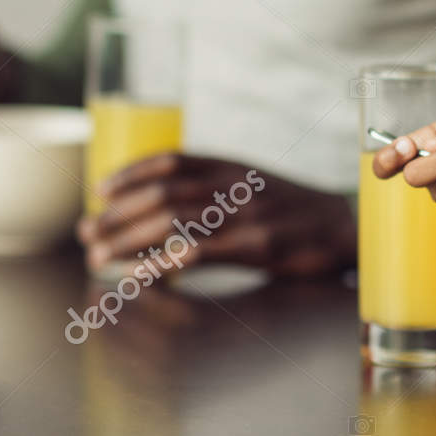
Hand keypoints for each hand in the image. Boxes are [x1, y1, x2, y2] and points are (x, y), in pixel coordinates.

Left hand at [78, 153, 353, 278]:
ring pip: (171, 220)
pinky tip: (135, 275)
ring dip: (126, 239)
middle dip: (116, 213)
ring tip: (98, 256)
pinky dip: (159, 263)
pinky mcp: (255, 245)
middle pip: (161, 192)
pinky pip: (196, 252)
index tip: (99, 189)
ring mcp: (245, 213)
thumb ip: (218, 187)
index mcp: (233, 165)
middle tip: (86, 232)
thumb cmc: (299, 212)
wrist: (348, 227)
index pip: (171, 159)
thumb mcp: (258, 185)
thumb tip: (168, 202)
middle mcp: (235, 183)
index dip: (130, 172)